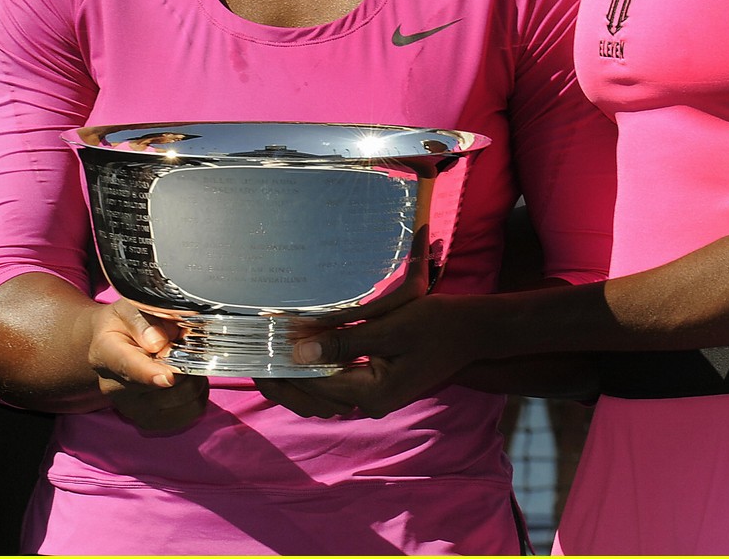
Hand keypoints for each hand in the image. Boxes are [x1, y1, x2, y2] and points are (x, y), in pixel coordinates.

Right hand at [87, 300, 208, 431]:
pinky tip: (192, 382)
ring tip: (193, 363)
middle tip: (194, 347)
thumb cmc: (126, 321)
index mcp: (105, 352)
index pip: (127, 366)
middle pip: (156, 388)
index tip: (169, 376)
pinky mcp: (144, 420)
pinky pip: (181, 418)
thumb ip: (143, 319)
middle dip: (184, 368)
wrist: (113, 341)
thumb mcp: (130, 306)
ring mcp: (128, 406)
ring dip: (194, 383)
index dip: (149, 373)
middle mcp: (112, 385)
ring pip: (174, 405)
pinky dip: (195, 401)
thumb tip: (158, 342)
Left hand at [271, 295, 477, 418]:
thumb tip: (299, 354)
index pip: (314, 387)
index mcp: (373, 394)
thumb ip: (344, 342)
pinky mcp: (379, 384)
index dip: (283, 370)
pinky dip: (318, 372)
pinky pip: (338, 384)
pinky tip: (304, 353)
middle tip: (254, 356)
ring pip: (324, 394)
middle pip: (314, 399)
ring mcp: (376, 396)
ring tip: (271, 355)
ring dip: (298, 377)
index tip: (259, 351)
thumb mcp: (389, 329)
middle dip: (282, 380)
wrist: (474, 330)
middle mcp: (371, 403)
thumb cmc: (436, 324)